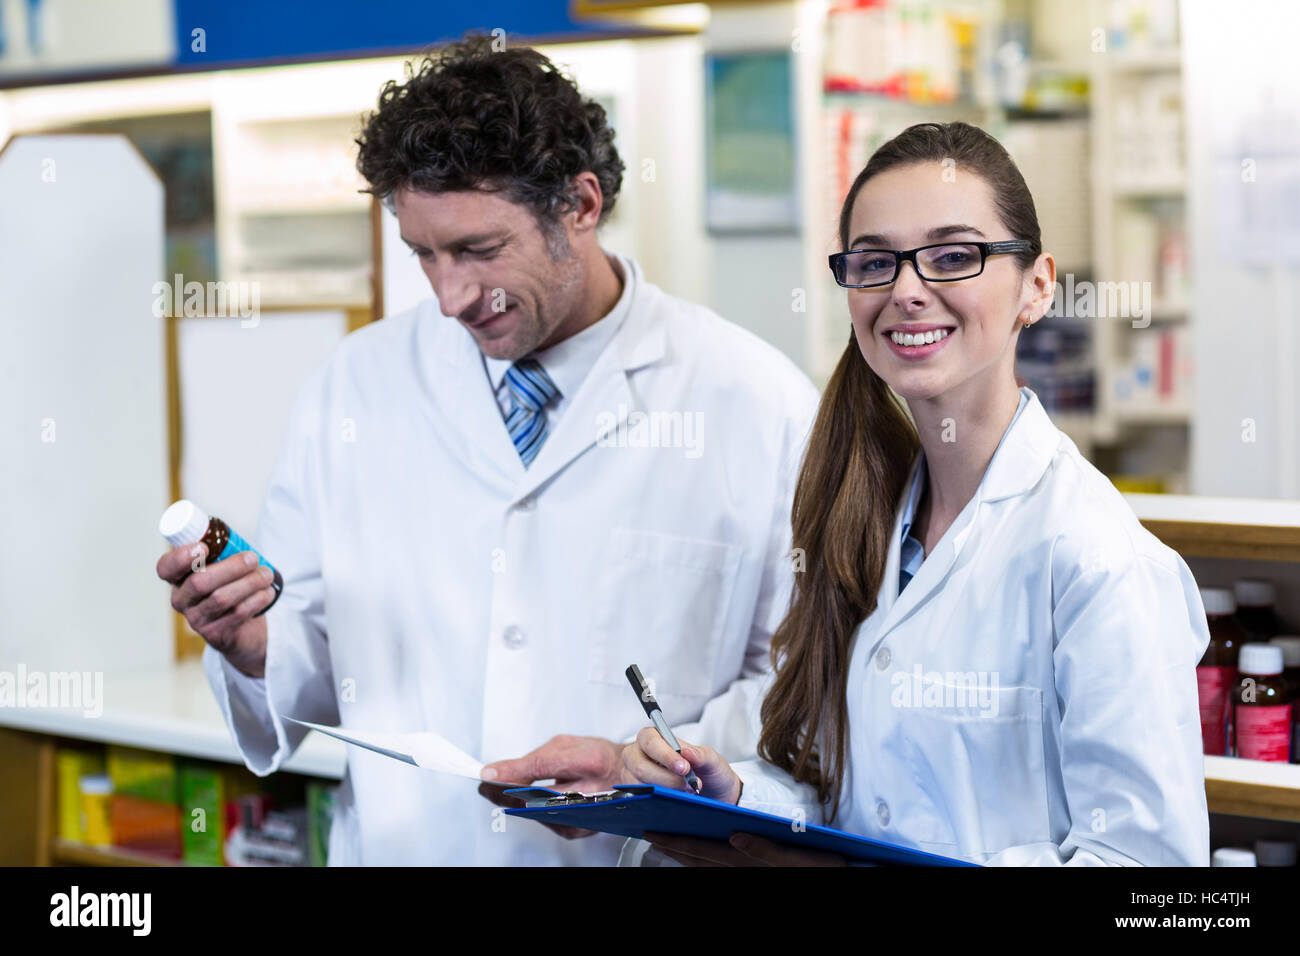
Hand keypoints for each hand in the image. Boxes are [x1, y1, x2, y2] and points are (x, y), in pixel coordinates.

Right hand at [156, 542, 271, 677]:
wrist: (241, 628)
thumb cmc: (229, 587)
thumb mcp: (220, 568)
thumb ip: (220, 551)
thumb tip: (233, 536)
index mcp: (178, 579)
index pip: (165, 568)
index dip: (179, 558)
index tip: (202, 547)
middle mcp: (182, 600)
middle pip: (200, 583)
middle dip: (231, 567)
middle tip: (253, 558)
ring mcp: (197, 619)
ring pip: (222, 599)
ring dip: (249, 583)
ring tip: (267, 574)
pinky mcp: (215, 634)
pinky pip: (237, 614)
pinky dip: (257, 600)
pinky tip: (268, 592)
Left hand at [479, 735, 626, 838]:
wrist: (624, 777)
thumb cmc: (599, 758)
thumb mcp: (564, 747)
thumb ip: (531, 761)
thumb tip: (496, 772)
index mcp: (588, 765)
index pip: (539, 772)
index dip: (510, 774)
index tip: (487, 775)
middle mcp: (588, 796)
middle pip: (534, 800)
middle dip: (506, 793)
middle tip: (488, 786)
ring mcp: (582, 817)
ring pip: (537, 813)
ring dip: (515, 802)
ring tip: (498, 790)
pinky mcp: (577, 830)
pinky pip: (545, 821)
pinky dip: (531, 810)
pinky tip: (522, 800)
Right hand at [622, 728, 741, 803]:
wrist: (714, 796)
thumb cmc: (707, 772)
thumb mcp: (712, 760)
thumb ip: (702, 755)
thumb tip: (687, 753)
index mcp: (653, 738)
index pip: (651, 742)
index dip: (665, 755)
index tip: (684, 768)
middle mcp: (639, 755)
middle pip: (640, 767)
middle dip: (666, 778)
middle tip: (689, 785)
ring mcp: (635, 777)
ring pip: (640, 786)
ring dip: (665, 792)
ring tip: (687, 793)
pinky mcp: (638, 796)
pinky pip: (642, 801)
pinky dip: (659, 803)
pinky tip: (675, 802)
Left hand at [643, 831, 847, 866]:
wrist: (836, 876)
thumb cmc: (821, 865)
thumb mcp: (796, 856)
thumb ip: (764, 849)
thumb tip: (736, 835)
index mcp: (749, 863)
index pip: (705, 852)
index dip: (678, 842)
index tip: (654, 832)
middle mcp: (742, 871)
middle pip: (699, 860)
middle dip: (673, 847)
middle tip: (648, 834)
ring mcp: (745, 875)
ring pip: (706, 867)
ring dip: (683, 855)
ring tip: (664, 842)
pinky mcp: (750, 873)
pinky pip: (718, 869)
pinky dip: (702, 861)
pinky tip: (694, 855)